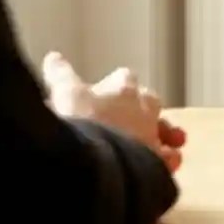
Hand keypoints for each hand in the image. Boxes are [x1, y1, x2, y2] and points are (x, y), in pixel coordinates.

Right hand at [42, 51, 186, 171]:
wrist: (98, 164)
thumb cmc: (81, 121)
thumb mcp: (64, 93)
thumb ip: (60, 74)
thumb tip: (53, 57)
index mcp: (123, 88)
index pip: (124, 77)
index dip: (113, 85)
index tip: (101, 93)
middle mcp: (144, 110)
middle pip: (149, 101)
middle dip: (141, 107)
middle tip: (126, 116)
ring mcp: (154, 137)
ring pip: (165, 132)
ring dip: (159, 135)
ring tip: (150, 143)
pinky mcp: (159, 165)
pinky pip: (169, 160)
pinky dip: (164, 161)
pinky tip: (156, 167)